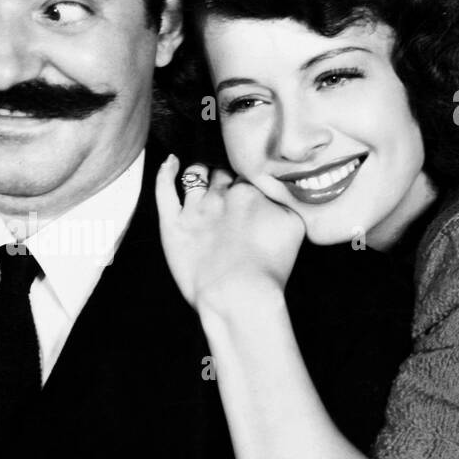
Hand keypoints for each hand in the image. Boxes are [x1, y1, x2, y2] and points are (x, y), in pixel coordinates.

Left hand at [155, 155, 305, 307]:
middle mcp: (221, 194)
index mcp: (251, 192)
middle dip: (226, 175)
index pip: (248, 173)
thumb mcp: (294, 227)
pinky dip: (165, 172)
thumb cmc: (268, 269)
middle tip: (229, 186)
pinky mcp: (173, 225)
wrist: (238, 295)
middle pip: (222, 172)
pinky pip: (164, 190)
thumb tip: (278, 189)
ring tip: (203, 174)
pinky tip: (171, 163)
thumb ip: (285, 200)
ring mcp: (195, 208)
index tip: (249, 187)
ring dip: (200, 171)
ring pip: (195, 175)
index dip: (249, 178)